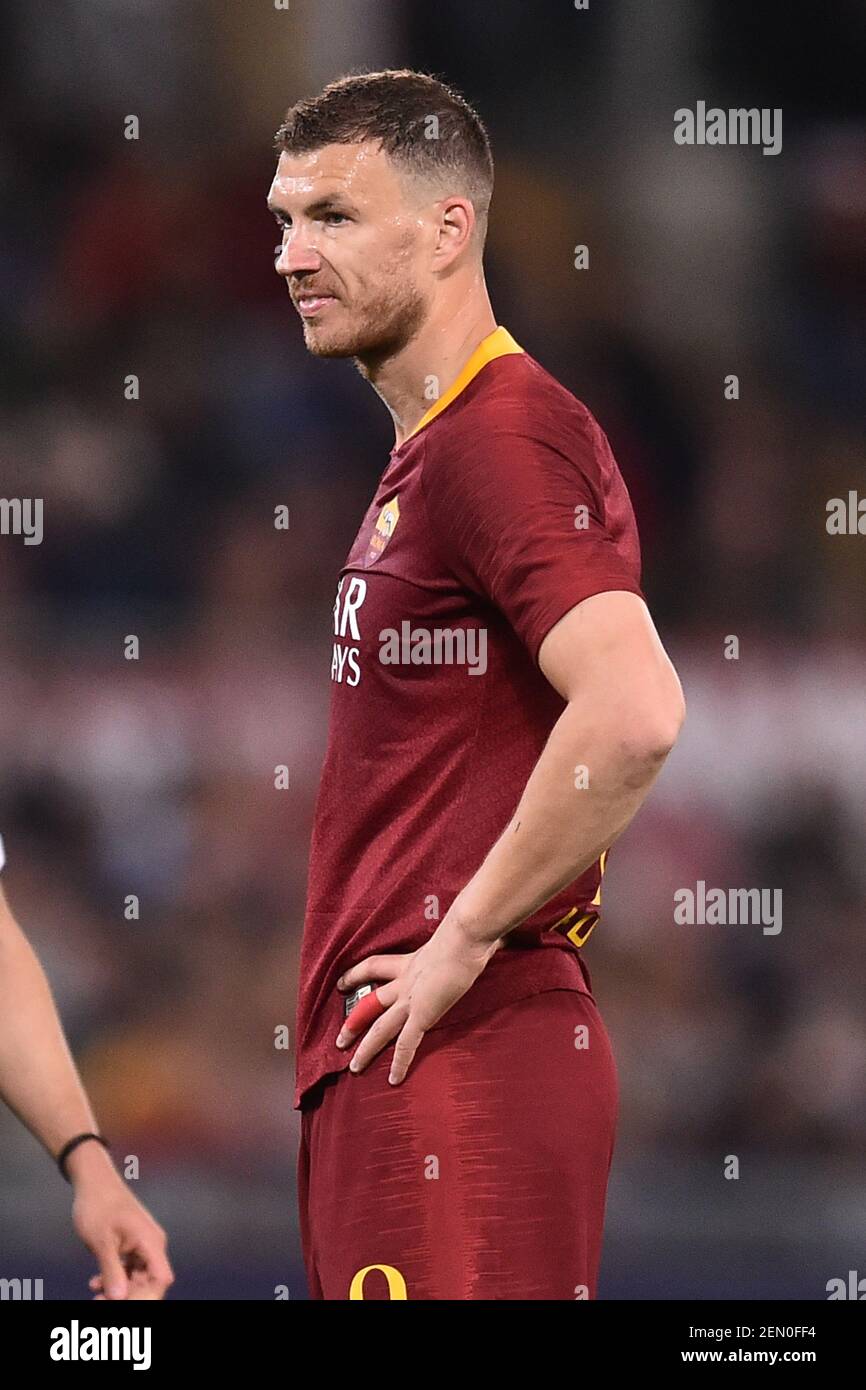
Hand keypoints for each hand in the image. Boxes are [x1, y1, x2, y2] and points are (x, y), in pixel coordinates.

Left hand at [72, 1171, 173, 1300]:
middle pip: (149, 1283)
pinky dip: (115, 1280)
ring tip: (95, 1295)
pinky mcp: (132, 1246)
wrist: (93, 1182)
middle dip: (128, 1297)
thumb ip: (112, 1270)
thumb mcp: (101, 1241)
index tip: (121, 1302)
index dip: (146, 1296)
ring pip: (138, 1279)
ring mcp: (143, 1246)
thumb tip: (119, 1299)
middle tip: (99, 1302)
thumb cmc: (98, 1206)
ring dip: (119, 1291)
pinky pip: (129, 1271)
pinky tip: (95, 1282)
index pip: (161, 1279)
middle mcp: (152, 1245)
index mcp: (150, 1241)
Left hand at [335, 912, 501, 1084]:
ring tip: (353, 1067)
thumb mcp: (459, 938)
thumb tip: (493, 938)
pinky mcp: (423, 1014)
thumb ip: (466, 942)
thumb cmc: (467, 932)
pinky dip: (399, 1062)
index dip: (356, 974)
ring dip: (366, 1048)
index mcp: (411, 962)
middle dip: (353, 1022)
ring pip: (380, 1028)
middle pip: (370, 1003)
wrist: (465, 936)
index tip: (342, 982)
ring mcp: (412, 1000)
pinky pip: (406, 1043)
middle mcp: (405, 983)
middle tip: (339, 1039)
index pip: (375, 967)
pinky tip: (393, 1079)